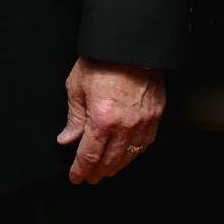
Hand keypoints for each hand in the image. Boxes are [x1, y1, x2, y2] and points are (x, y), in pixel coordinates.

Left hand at [59, 59, 164, 183]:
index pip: (89, 155)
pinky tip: (127, 155)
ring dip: (116, 167)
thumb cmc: (103, 61)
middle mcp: (124, 125)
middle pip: (109, 161)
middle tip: (90, 178)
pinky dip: (134, 154)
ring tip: (106, 171)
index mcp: (102, 119)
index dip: (81, 170)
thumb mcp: (77, 86)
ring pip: (129, 156)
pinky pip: (146, 143)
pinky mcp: (155, 115)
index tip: (76, 177)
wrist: (131, 44)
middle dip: (97, 172)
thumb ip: (74, 117)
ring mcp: (143, 122)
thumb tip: (67, 139)